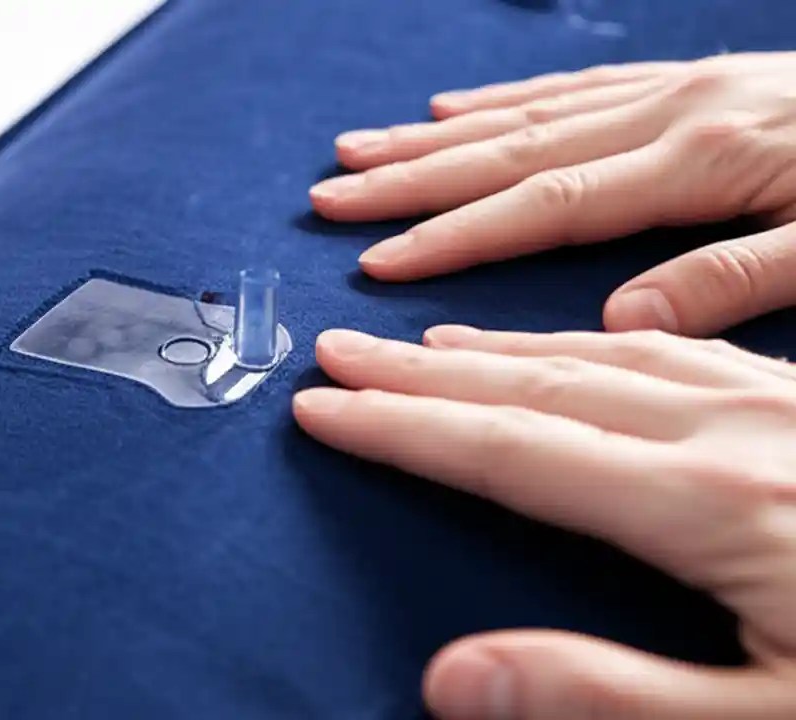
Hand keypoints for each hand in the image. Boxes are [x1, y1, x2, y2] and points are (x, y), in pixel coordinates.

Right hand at [293, 327, 795, 718]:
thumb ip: (609, 695)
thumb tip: (450, 679)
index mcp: (714, 504)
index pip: (510, 452)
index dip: (402, 429)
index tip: (323, 408)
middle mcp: (737, 429)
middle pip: (542, 381)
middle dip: (423, 370)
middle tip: (341, 350)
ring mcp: (784, 403)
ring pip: (612, 352)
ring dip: (505, 345)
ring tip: (431, 344)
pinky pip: (686, 347)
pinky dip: (606, 339)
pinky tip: (593, 342)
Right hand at [310, 53, 795, 336]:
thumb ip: (741, 279)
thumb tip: (621, 318)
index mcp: (706, 165)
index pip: (547, 207)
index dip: (453, 240)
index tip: (373, 269)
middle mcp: (676, 116)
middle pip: (514, 151)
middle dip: (412, 180)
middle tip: (326, 200)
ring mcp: (683, 92)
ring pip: (530, 115)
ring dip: (436, 138)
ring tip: (358, 151)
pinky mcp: (697, 86)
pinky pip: (580, 89)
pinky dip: (508, 102)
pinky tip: (458, 109)